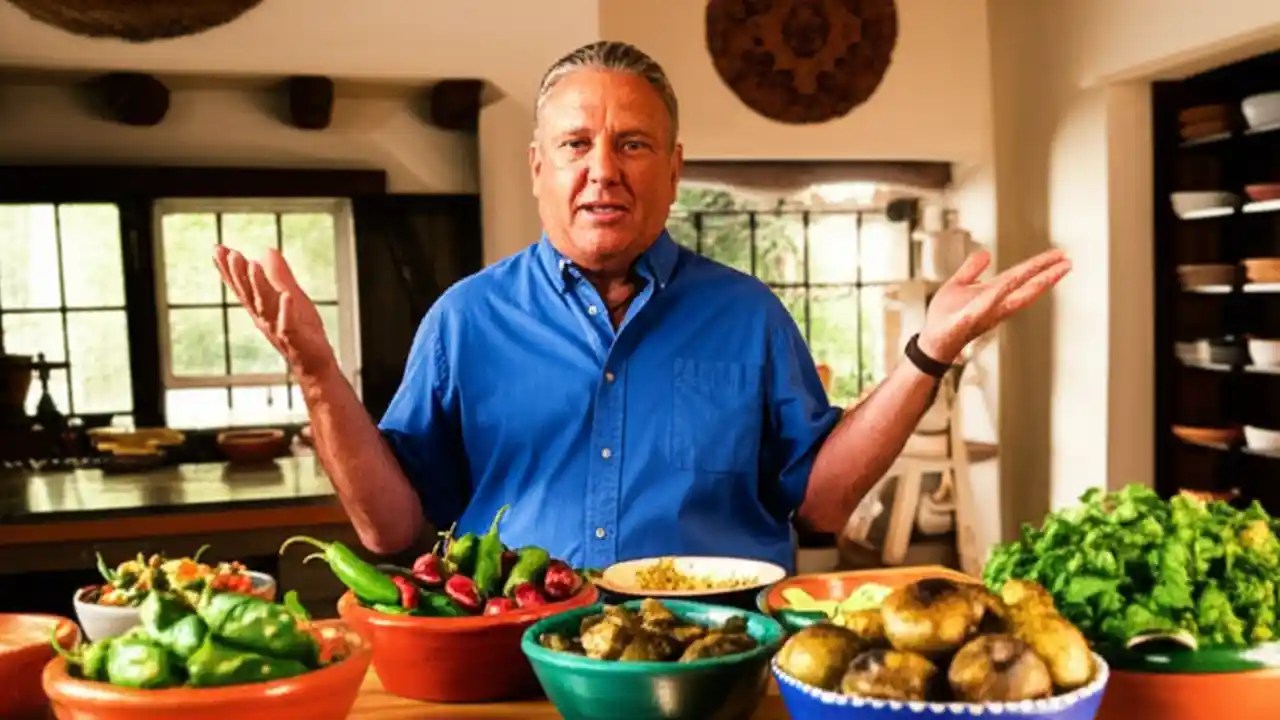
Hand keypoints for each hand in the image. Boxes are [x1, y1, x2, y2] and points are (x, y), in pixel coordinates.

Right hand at [212, 246, 337, 380]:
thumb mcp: (291, 295)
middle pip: (248, 294)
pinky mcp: (295, 338)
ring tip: (252, 265)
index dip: (228, 269)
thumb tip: (267, 250)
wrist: (314, 364)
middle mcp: (264, 317)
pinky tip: (286, 296)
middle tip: (230, 253)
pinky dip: (287, 311)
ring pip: (265, 305)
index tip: (217, 249)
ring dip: (258, 286)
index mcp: (261, 307)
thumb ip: (279, 274)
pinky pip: (289, 324)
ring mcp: (278, 328)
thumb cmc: (301, 330)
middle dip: (238, 274)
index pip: (242, 286)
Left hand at [918, 248, 1071, 362]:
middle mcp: (994, 306)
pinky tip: (1001, 287)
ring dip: (1031, 286)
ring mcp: (982, 315)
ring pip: (1010, 298)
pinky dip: (991, 299)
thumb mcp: (958, 285)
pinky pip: (979, 309)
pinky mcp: (964, 322)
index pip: (1020, 278)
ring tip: (1051, 272)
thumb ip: (971, 269)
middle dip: (1046, 276)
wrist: (931, 341)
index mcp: (993, 295)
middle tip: (1067, 263)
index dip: (1040, 267)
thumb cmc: (945, 317)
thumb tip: (986, 253)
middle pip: (1025, 288)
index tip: (1059, 257)